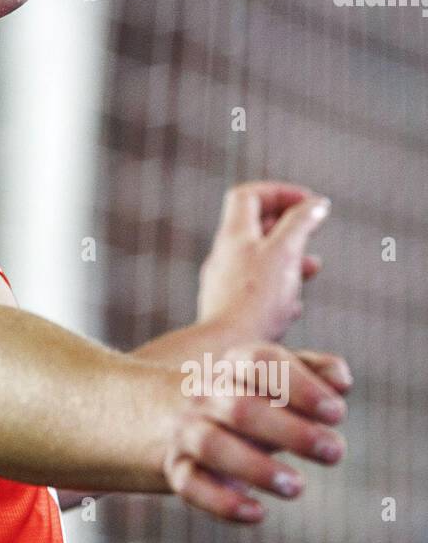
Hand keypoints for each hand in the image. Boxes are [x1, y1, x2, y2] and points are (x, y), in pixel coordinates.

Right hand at [163, 344, 351, 523]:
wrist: (173, 408)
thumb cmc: (247, 395)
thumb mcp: (277, 377)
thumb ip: (314, 371)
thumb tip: (342, 382)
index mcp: (234, 366)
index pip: (260, 363)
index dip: (299, 386)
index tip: (337, 413)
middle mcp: (206, 395)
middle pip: (241, 408)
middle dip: (290, 431)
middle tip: (334, 452)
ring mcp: (187, 432)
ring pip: (212, 446)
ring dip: (256, 467)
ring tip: (298, 487)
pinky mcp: (179, 470)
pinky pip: (190, 486)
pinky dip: (222, 502)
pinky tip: (258, 513)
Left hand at [197, 181, 330, 341]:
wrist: (226, 350)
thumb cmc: (256, 300)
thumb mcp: (285, 253)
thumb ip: (301, 224)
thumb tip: (317, 203)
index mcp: (234, 235)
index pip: (248, 195)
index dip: (279, 191)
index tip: (308, 203)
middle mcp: (225, 256)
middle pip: (254, 227)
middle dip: (288, 225)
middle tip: (311, 230)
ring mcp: (225, 283)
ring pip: (259, 261)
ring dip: (288, 259)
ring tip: (312, 268)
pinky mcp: (231, 311)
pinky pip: (256, 291)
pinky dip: (279, 290)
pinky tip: (293, 308)